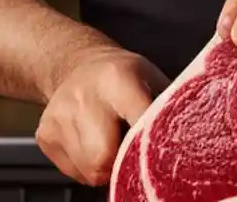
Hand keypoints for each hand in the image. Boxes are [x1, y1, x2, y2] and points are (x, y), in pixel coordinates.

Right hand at [34, 45, 169, 185]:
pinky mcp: (45, 134)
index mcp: (118, 78)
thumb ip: (167, 108)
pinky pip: (74, 172)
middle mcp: (83, 95)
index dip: (151, 145)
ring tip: (112, 142)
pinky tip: (92, 143)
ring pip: (89, 170)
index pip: (138, 121)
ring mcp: (59, 116)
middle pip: (104, 157)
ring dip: (106, 167)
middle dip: (122, 164)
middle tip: (133, 152)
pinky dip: (88, 167)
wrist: (76, 64)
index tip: (163, 157)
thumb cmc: (124, 77)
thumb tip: (191, 140)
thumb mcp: (152, 79)